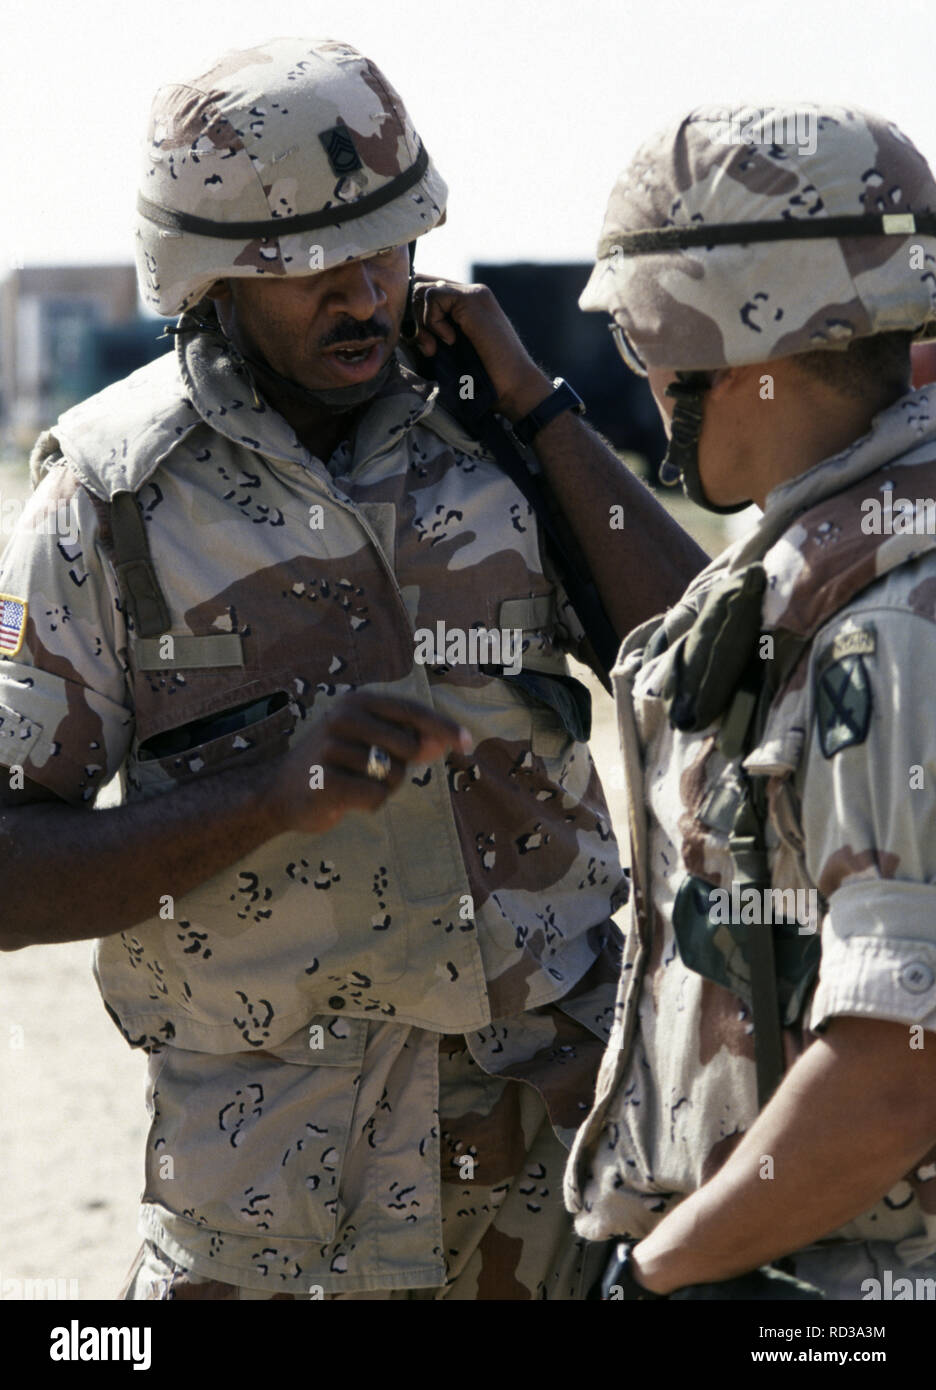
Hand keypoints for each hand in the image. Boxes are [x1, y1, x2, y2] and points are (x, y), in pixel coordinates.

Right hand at [266, 691, 470, 835]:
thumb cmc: (336, 766)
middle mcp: (344, 716)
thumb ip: (412, 741)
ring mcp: (331, 747)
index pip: (413, 711)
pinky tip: (346, 799)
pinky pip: (375, 796)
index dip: (444, 727)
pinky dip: (369, 804)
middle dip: (401, 768)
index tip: (469, 743)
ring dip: (383, 788)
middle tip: (370, 773)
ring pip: (392, 775)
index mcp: (358, 701)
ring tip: (355, 784)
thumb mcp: (374, 746)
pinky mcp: (325, 779)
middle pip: (408, 747)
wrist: (280, 794)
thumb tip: (449, 740)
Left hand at [410, 274, 552, 422]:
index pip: (427, 290)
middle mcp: (470, 294)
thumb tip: (406, 328)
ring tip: (439, 346)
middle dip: (415, 317)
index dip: (416, 314)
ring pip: (423, 288)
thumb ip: (434, 335)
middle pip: (420, 284)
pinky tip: (450, 340)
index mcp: (466, 305)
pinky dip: (433, 321)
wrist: (513, 385)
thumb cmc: (483, 378)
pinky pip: (432, 296)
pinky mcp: (472, 299)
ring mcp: (473, 293)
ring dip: (424, 321)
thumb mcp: (450, 353)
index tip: (424, 343)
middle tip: (428, 347)